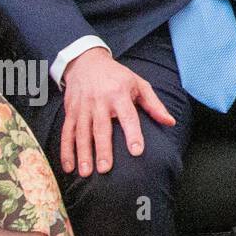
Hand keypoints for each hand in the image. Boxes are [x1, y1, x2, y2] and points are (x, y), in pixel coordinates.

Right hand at [60, 48, 175, 175]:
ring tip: (86, 173)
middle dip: (102, 150)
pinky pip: (67, 132)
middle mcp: (100, 101)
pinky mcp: (70, 111)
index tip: (137, 151)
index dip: (133, 134)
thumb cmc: (117, 76)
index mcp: (120, 94)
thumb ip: (154, 105)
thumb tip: (170, 122)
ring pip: (82, 133)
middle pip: (101, 128)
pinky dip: (65, 150)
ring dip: (82, 154)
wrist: (87, 62)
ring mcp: (83, 107)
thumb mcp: (139, 84)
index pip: (128, 116)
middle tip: (105, 169)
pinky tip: (68, 166)